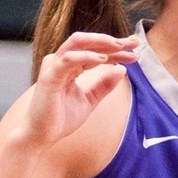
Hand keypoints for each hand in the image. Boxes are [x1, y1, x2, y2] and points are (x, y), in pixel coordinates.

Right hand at [21, 32, 138, 145]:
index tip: (136, 51)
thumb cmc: (60, 118)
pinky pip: (69, 59)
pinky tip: (103, 59)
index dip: (116, 50)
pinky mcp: (49, 75)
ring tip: (121, 47)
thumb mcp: (89, 101)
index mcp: (70, 66)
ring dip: (101, 42)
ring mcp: (54, 66)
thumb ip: (103, 86)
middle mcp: (60, 61)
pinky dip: (87, 56)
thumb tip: (122, 70)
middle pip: (88, 41)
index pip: (95, 51)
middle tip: (133, 43)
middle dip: (112, 40)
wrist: (41, 136)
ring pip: (77, 42)